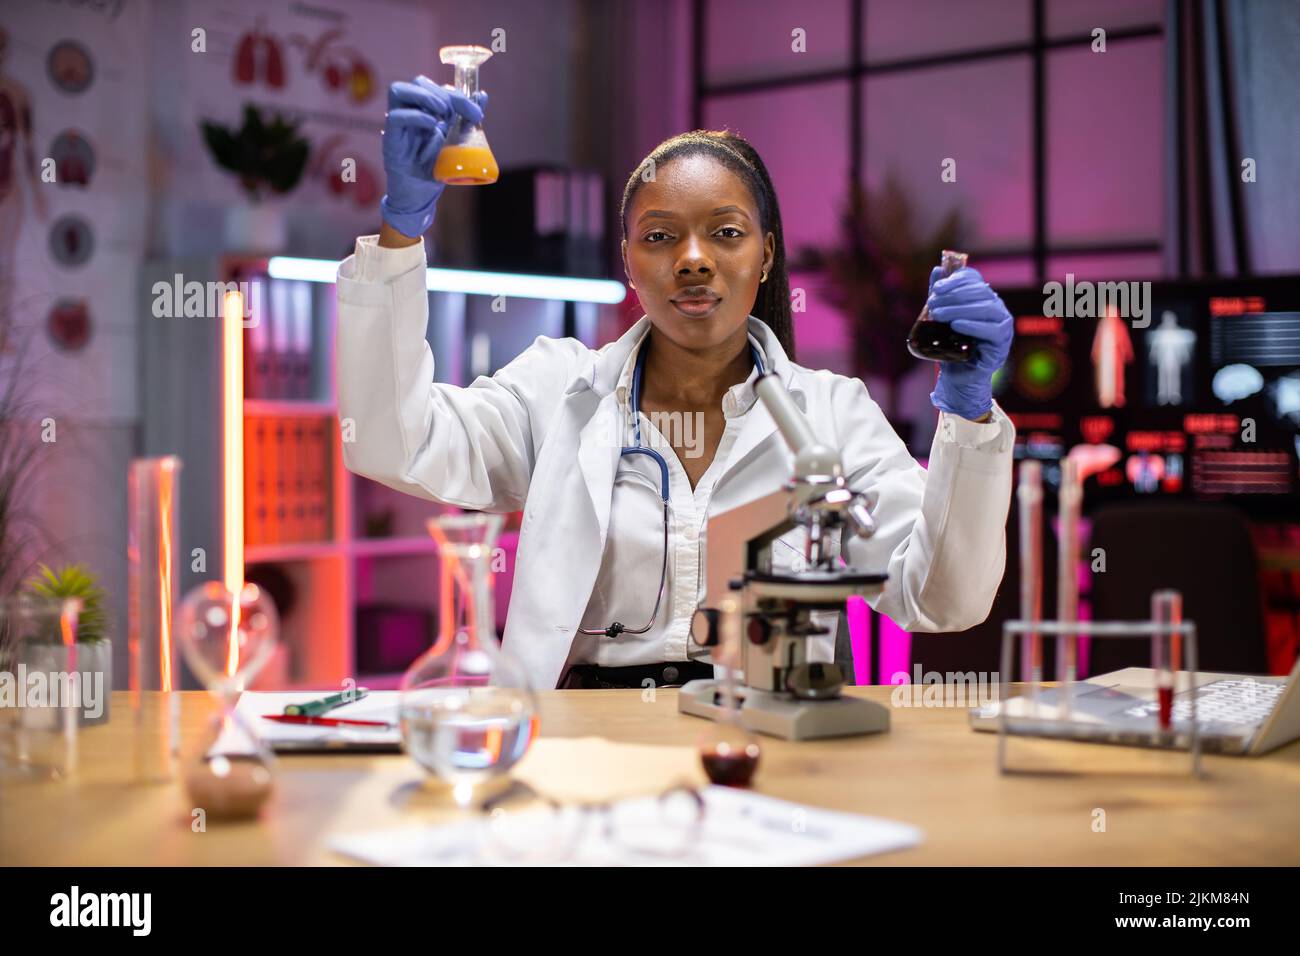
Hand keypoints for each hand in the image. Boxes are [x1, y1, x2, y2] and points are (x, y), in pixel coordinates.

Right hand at [380, 77, 486, 237]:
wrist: (421, 195)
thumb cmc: (436, 168)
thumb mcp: (457, 141)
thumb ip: (466, 119)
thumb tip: (482, 96)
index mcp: (424, 109)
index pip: (435, 86)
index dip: (457, 94)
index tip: (475, 113)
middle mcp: (409, 112)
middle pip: (418, 82)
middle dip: (442, 93)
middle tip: (456, 113)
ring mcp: (398, 124)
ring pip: (398, 90)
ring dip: (425, 97)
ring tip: (443, 113)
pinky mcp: (390, 139)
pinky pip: (395, 118)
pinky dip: (415, 116)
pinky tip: (431, 125)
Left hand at [925, 265, 1013, 420]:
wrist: (957, 376)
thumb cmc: (950, 346)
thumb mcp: (942, 319)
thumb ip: (941, 295)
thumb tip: (937, 270)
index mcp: (983, 298)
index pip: (974, 280)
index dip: (956, 280)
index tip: (936, 289)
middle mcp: (995, 307)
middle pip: (979, 292)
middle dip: (953, 296)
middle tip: (932, 304)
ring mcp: (1002, 324)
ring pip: (985, 308)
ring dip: (959, 309)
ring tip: (938, 315)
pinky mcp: (1002, 342)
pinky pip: (991, 330)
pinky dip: (972, 326)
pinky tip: (957, 325)